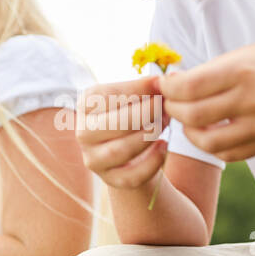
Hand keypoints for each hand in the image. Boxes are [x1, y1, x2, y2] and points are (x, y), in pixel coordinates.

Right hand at [76, 76, 167, 190]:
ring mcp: (93, 158)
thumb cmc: (133, 116)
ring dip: (148, 135)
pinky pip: (132, 175)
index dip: (136, 89)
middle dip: (144, 114)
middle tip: (164, 106)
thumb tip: (171, 76)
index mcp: (85, 105)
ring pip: (121, 150)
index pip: (106, 96)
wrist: (131, 154)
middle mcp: (83, 132)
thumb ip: (149, 88)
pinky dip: (152, 161)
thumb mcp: (136, 99)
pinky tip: (164, 146)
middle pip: (113, 124)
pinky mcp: (110, 179)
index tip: (160, 84)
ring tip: (164, 123)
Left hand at [156, 40, 254, 162]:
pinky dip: (212, 147)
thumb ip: (211, 71)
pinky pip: (229, 154)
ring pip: (208, 143)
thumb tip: (173, 84)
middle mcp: (252, 100)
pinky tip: (209, 132)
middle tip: (171, 103)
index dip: (169, 88)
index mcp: (242, 71)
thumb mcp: (245, 54)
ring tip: (188, 121)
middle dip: (173, 110)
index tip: (165, 84)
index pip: (189, 87)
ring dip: (189, 133)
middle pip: (193, 116)